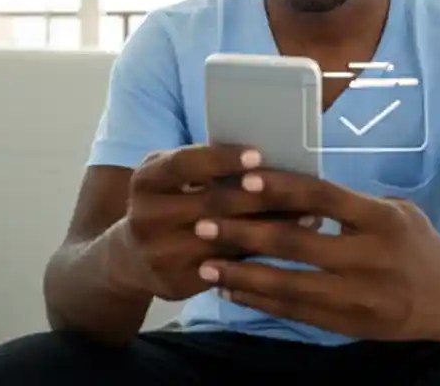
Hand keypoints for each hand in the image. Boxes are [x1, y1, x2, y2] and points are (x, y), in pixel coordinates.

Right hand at [118, 145, 313, 300]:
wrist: (129, 258)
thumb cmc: (167, 202)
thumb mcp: (172, 177)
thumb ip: (206, 166)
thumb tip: (268, 156)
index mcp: (146, 180)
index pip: (184, 164)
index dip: (222, 160)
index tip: (259, 155)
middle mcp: (146, 217)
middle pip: (211, 204)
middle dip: (260, 195)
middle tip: (303, 187)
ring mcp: (160, 254)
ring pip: (225, 240)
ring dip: (271, 226)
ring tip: (310, 213)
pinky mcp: (176, 284)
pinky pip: (228, 268)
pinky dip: (262, 254)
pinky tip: (290, 245)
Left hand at [192, 170, 439, 341]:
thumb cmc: (417, 244)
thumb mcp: (395, 211)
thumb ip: (349, 204)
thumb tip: (291, 188)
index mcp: (382, 219)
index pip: (324, 197)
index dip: (282, 188)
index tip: (243, 180)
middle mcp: (371, 258)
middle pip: (296, 243)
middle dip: (243, 233)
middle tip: (203, 224)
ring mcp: (360, 297)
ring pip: (288, 286)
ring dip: (242, 276)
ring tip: (205, 265)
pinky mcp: (351, 326)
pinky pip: (297, 313)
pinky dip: (260, 302)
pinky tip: (233, 292)